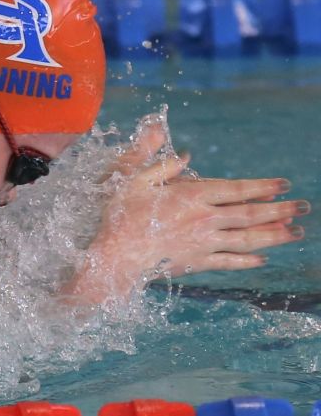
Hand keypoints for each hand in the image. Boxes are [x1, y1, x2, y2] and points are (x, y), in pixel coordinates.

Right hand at [67, 122, 308, 301]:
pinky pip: (229, 262)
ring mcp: (203, 243)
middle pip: (250, 214)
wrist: (114, 256)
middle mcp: (204, 219)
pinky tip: (262, 258)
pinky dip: (248, 260)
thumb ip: (160, 165)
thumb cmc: (119, 215)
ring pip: (247, 239)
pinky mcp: (196, 262)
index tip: (284, 184)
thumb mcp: (132, 179)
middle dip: (280, 210)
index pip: (237, 189)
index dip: (263, 186)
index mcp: (191, 195)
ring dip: (274, 235)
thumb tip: (185, 153)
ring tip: (296, 233)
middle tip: (304, 207)